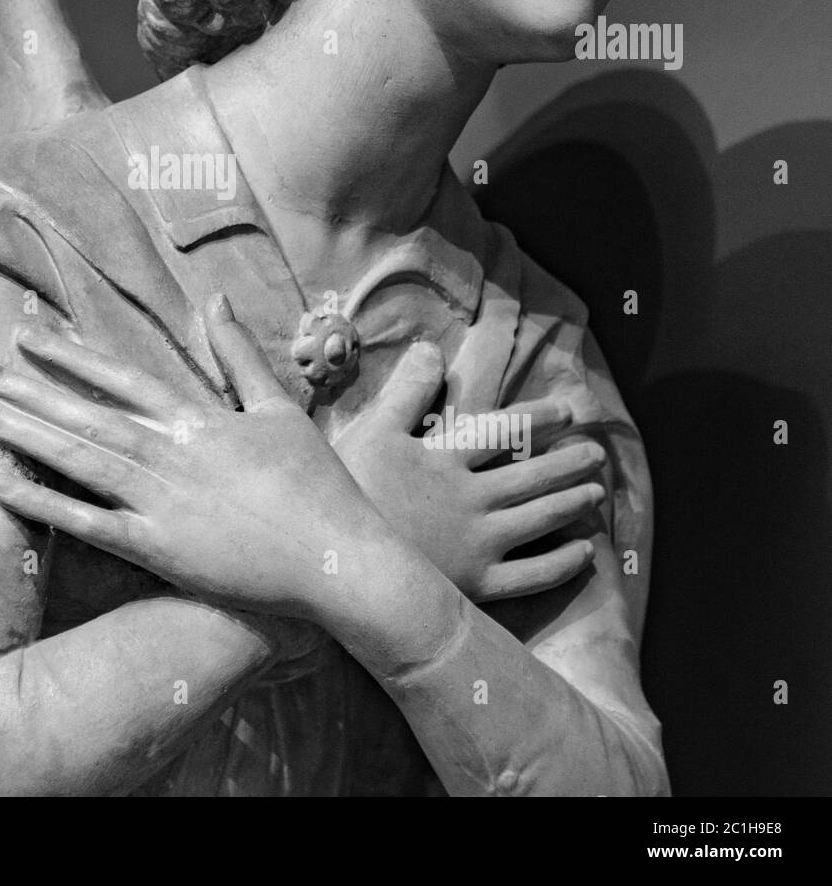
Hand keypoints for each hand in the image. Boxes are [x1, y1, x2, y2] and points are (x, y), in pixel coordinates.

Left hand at [0, 295, 387, 622]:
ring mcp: (160, 504)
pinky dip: (46, 504)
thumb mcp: (279, 407)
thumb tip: (216, 299)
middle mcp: (170, 455)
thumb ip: (238, 356)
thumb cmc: (315, 482)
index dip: (70, 357)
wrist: (337, 558)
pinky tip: (4, 486)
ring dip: (26, 436)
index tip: (28, 339)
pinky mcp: (159, 550)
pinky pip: (90, 525)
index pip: (121, 378)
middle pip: (85, 416)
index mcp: (198, 419)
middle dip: (26, 393)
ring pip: (79, 461)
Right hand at [333, 340, 605, 601]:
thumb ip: (406, 391)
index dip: (539, 418)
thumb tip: (432, 348)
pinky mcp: (476, 586)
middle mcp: (471, 498)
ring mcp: (477, 545)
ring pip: (539, 519)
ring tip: (597, 493)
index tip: (568, 410)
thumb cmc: (347, 491)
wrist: (337, 563)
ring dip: (572, 503)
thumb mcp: (370, 431)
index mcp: (446, 459)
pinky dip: (562, 563)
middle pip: (531, 476)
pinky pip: (532, 576)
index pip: (503, 431)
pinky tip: (584, 552)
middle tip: (597, 454)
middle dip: (568, 462)